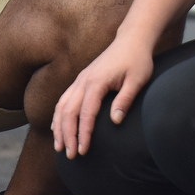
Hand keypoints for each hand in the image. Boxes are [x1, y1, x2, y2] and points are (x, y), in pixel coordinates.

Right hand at [52, 31, 156, 155]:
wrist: (132, 40)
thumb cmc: (137, 60)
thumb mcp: (137, 80)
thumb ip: (125, 100)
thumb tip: (115, 121)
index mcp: (97, 81)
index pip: (86, 112)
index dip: (84, 133)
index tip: (83, 150)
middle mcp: (84, 80)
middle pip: (69, 112)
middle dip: (68, 135)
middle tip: (71, 155)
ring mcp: (80, 79)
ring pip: (62, 106)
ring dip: (59, 128)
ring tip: (59, 147)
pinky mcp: (81, 80)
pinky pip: (64, 99)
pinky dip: (58, 115)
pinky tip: (57, 128)